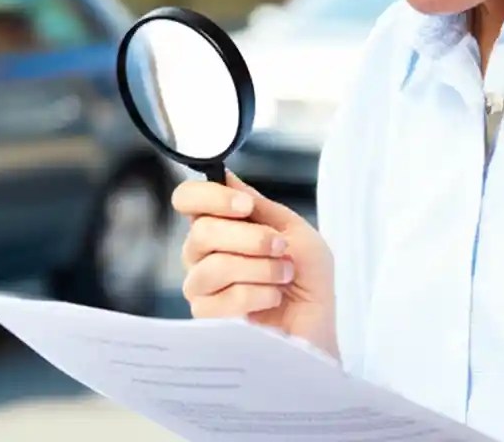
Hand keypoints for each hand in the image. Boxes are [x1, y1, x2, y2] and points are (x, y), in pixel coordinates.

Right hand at [174, 171, 337, 358]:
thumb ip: (259, 206)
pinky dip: (260, 294)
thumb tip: (226, 175)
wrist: (317, 327)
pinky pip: (225, 298)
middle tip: (280, 248)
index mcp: (218, 226)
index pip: (186, 199)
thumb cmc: (307, 280)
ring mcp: (200, 286)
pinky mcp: (207, 317)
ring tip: (283, 276)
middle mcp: (201, 254)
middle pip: (201, 232)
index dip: (210, 197)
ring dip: (261, 268)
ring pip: (215, 266)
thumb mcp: (294, 231)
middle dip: (251, 238)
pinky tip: (273, 298)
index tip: (245, 207)